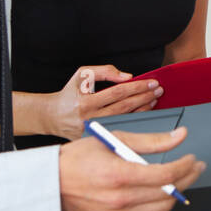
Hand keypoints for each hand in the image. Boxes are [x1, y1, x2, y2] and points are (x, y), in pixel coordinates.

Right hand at [43, 65, 162, 139]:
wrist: (51, 116)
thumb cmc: (69, 94)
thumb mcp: (82, 75)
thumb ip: (104, 71)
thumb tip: (127, 77)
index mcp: (85, 103)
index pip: (118, 93)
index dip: (137, 87)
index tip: (152, 82)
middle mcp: (90, 118)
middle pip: (125, 107)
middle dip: (145, 97)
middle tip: (158, 90)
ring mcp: (94, 131)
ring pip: (126, 119)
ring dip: (143, 109)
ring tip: (154, 99)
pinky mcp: (97, 139)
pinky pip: (121, 127)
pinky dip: (134, 119)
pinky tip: (144, 112)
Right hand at [58, 127, 204, 210]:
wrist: (49, 183)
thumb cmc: (79, 158)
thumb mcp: (114, 139)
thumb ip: (151, 140)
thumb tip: (181, 136)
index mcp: (120, 175)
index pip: (167, 174)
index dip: (187, 166)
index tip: (193, 158)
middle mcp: (120, 199)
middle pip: (169, 193)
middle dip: (189, 178)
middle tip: (196, 167)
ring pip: (162, 207)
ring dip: (177, 192)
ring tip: (183, 177)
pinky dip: (158, 202)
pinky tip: (161, 189)